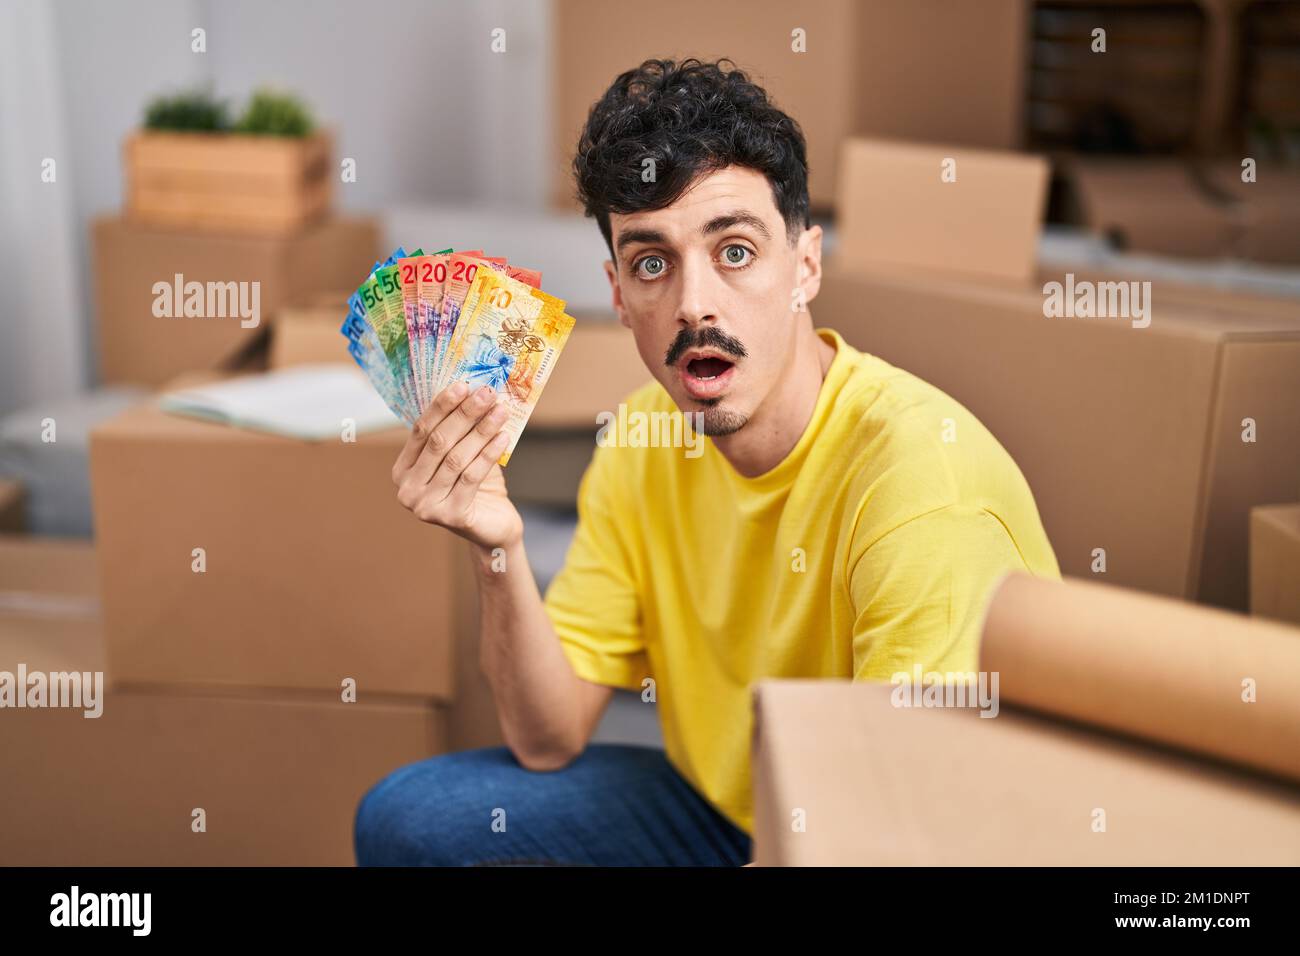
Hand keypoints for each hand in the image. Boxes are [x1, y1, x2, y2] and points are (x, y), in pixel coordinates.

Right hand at [392, 382, 523, 551]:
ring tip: (500, 411)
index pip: (420, 430)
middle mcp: (407, 489)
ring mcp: (426, 506)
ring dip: (481, 430)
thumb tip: (473, 391)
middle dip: (464, 414)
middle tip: (486, 393)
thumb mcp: (461, 455)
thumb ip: (458, 431)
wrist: (492, 527)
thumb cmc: (475, 488)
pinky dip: (489, 453)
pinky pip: (472, 476)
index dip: (441, 406)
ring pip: (456, 458)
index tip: (462, 385)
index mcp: (402, 470)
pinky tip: (503, 437)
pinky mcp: (450, 516)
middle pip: (438, 442)